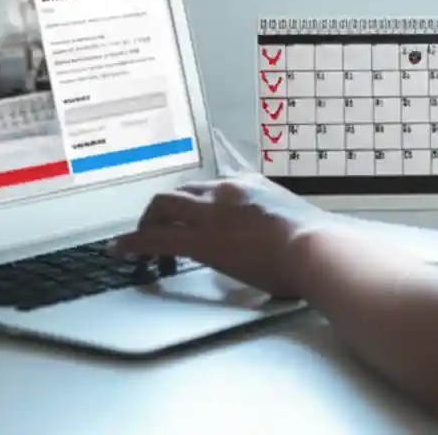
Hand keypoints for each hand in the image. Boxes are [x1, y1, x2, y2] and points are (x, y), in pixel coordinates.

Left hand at [107, 173, 341, 297]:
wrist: (316, 248)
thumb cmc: (317, 245)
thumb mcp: (296, 222)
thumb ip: (279, 225)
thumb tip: (280, 243)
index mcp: (249, 185)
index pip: (211, 187)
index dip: (195, 202)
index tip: (190, 213)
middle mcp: (226, 191)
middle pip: (181, 191)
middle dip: (163, 208)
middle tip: (156, 227)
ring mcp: (211, 213)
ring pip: (162, 205)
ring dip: (145, 221)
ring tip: (137, 240)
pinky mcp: (200, 240)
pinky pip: (154, 237)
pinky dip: (132, 243)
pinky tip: (120, 252)